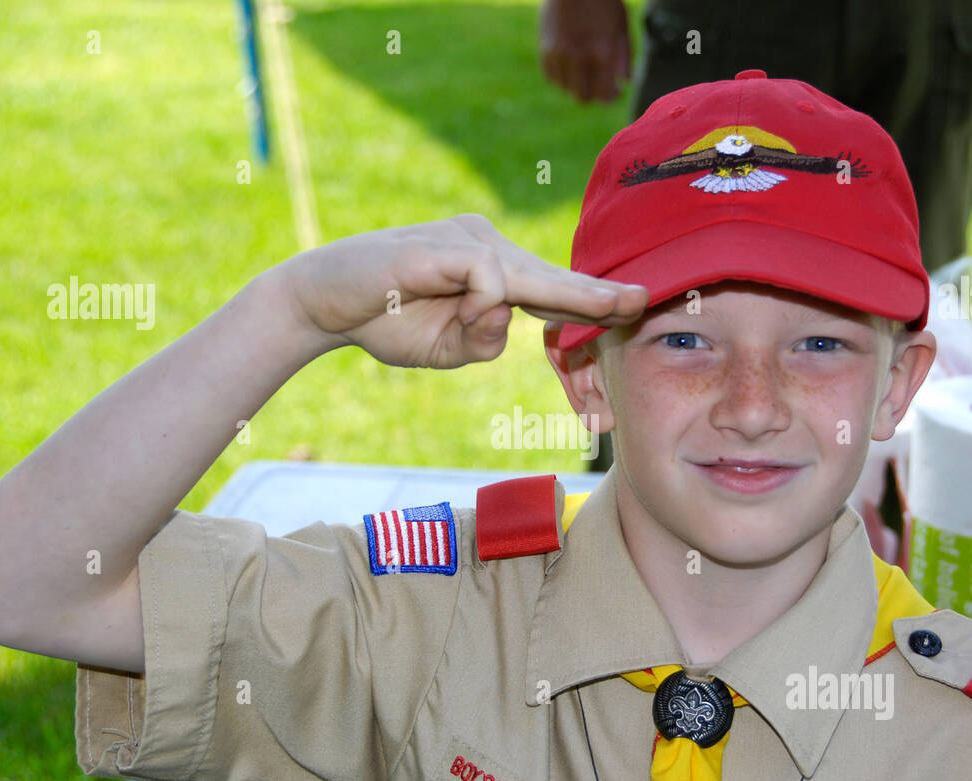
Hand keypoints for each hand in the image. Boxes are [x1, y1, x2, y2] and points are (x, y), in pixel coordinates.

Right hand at [274, 214, 648, 368]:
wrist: (324, 302)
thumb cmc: (386, 323)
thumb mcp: (450, 349)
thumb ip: (485, 339)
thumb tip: (506, 314)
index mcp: (492, 268)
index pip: (550, 289)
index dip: (589, 303)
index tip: (630, 310)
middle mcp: (486, 244)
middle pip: (553, 277)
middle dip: (600, 294)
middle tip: (646, 300)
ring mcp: (469, 239)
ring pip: (528, 278)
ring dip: (538, 308)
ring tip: (570, 307)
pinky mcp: (449, 245)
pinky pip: (490, 282)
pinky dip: (481, 306)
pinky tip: (453, 308)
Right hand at [539, 0, 629, 102]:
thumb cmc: (602, 0)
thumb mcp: (620, 25)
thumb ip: (623, 56)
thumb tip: (622, 82)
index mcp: (601, 53)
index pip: (604, 95)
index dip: (610, 97)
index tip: (613, 91)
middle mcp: (578, 57)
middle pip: (582, 97)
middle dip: (592, 94)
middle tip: (597, 84)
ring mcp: (559, 54)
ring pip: (565, 88)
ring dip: (575, 84)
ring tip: (583, 69)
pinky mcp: (545, 48)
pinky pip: (551, 76)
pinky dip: (560, 75)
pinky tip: (568, 63)